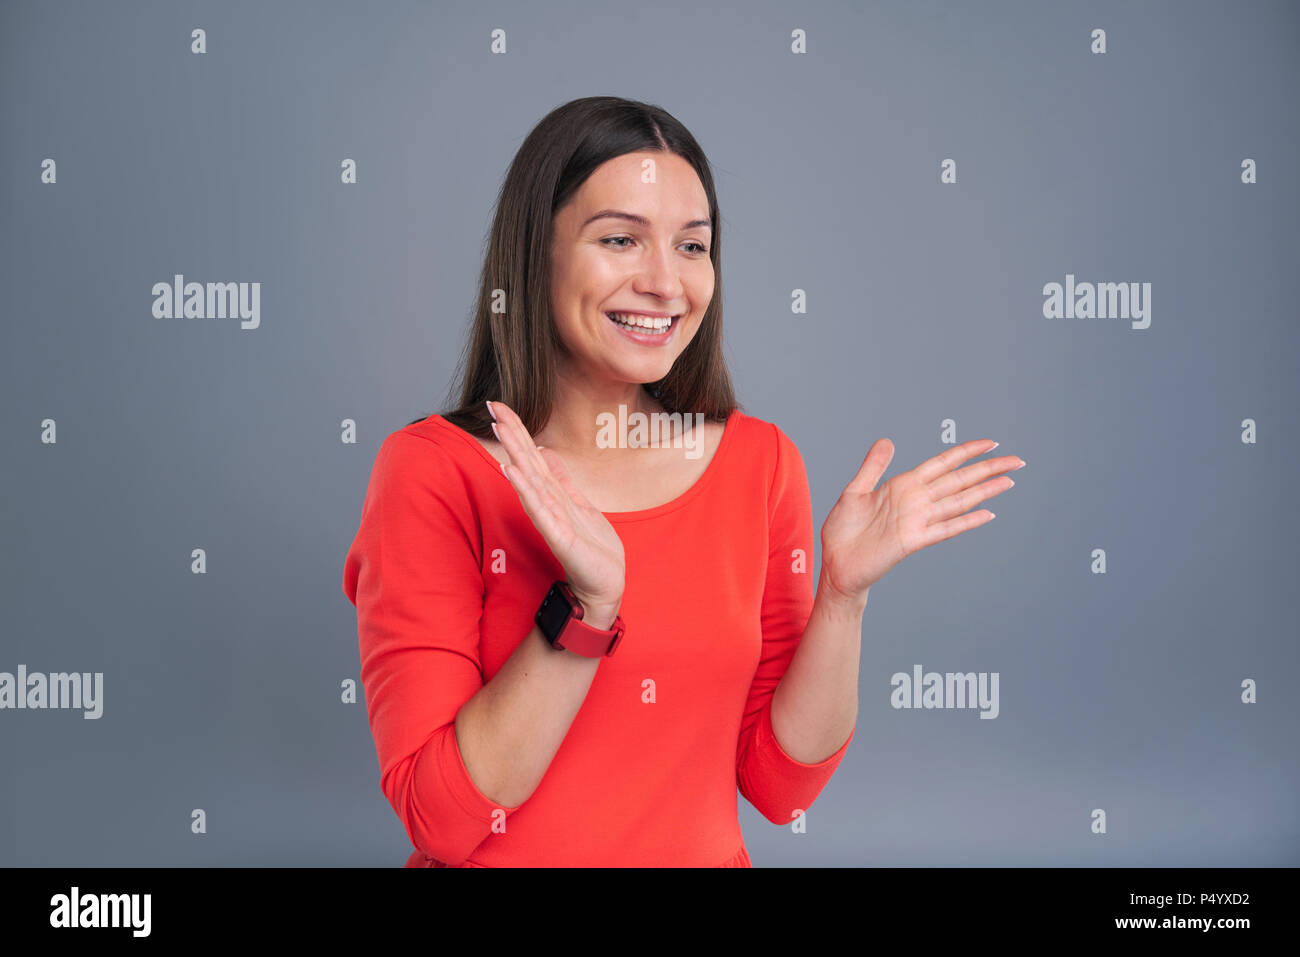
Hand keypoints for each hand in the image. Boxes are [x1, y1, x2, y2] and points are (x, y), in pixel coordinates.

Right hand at [487, 401, 624, 610]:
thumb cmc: (591, 548)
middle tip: (492, 406)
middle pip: (527, 463)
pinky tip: (513, 473)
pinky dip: (526, 491)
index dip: (517, 430)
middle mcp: (548, 503)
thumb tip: (544, 451)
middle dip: (512, 434)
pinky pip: (540, 511)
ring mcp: (552, 519)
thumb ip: (560, 478)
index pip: (532, 455)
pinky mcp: (560, 537)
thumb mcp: (578, 503)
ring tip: (500, 430)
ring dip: (515, 455)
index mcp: (553, 493)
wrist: (604, 582)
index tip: (499, 404)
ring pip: (530, 481)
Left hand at [819, 438, 1022, 602]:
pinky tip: (987, 515)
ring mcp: (917, 521)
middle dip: (987, 469)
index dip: (965, 453)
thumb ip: (873, 467)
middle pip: (958, 480)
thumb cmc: (844, 531)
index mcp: (903, 486)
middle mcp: (916, 502)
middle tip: (1017, 461)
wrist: (837, 563)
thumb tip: (887, 441)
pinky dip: (965, 522)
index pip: (942, 464)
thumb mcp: (855, 491)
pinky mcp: (912, 541)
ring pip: (958, 502)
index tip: (990, 444)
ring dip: (984, 492)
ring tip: (1009, 482)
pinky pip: (944, 529)